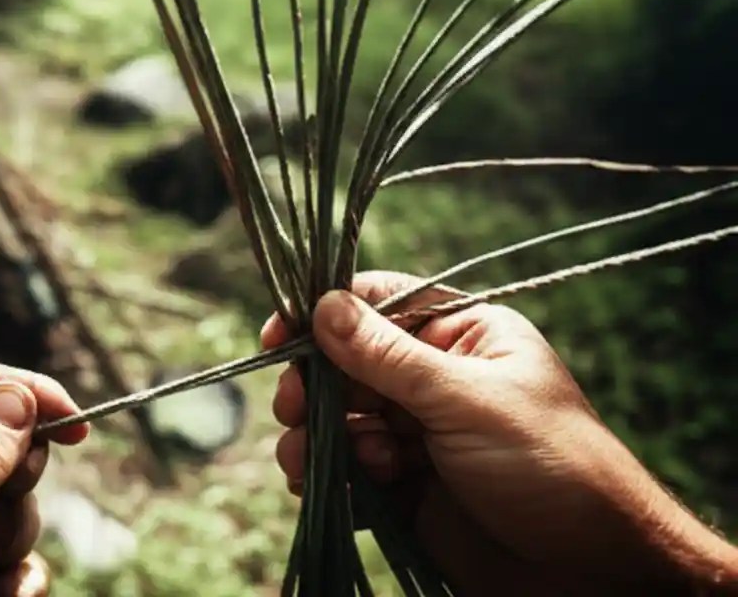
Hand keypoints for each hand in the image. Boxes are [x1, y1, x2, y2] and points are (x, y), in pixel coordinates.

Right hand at [266, 271, 737, 595]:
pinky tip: (324, 486)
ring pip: (340, 420)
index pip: (380, 304)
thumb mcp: (467, 400)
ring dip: (315, 436)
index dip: (326, 313)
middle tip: (294, 409)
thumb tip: (323, 305)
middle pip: (347, 365)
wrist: (594, 573)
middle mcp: (435, 380)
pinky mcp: (405, 489)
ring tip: (307, 460)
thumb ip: (388, 357)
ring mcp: (418, 436)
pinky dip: (327, 476)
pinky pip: (347, 471)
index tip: (278, 334)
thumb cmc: (552, 466)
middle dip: (314, 386)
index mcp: (463, 337)